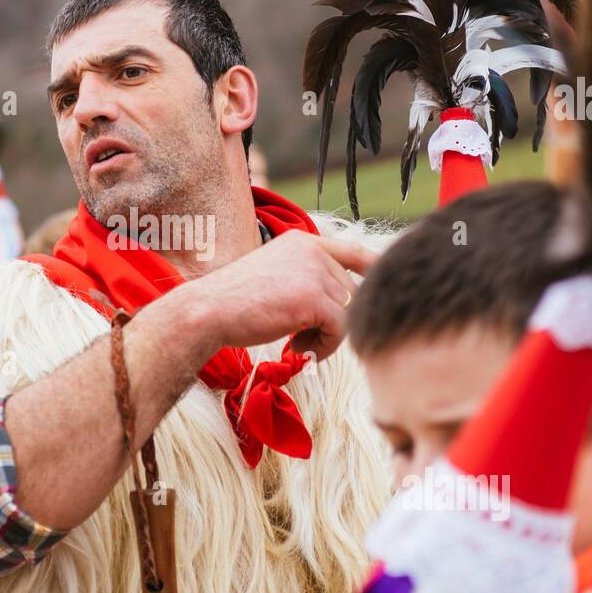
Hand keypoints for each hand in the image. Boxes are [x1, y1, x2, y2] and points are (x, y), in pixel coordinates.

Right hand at [172, 232, 376, 362]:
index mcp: (303, 241)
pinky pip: (341, 330)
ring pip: (348, 313)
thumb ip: (306, 280)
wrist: (207, 311)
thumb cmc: (233, 302)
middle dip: (331, 322)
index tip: (384, 284)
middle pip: (351, 293)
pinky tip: (297, 351)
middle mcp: (314, 251)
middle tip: (299, 342)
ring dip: (326, 338)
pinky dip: (325, 348)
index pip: (354, 251)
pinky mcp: (315, 299)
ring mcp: (315, 272)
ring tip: (295, 346)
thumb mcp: (274, 275)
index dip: (374, 268)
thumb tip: (341, 305)